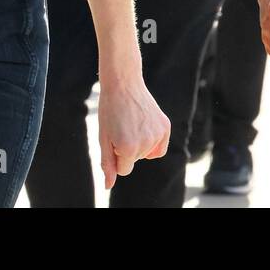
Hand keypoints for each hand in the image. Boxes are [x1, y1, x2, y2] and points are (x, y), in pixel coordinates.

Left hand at [96, 69, 170, 189]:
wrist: (122, 83)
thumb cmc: (109, 110)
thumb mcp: (104, 138)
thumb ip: (107, 164)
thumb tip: (108, 186)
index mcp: (128, 148)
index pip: (124, 169)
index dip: (116, 156)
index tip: (113, 139)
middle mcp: (146, 143)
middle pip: (135, 160)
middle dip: (127, 149)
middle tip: (121, 126)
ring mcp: (157, 134)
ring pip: (147, 154)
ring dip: (139, 144)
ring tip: (131, 123)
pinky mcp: (165, 126)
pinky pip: (160, 147)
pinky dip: (153, 143)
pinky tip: (144, 128)